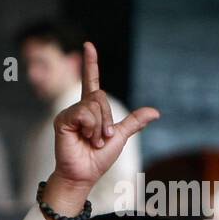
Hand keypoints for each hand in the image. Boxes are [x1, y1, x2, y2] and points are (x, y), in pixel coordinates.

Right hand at [43, 42, 158, 217]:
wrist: (85, 174)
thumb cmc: (99, 157)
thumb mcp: (121, 136)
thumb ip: (134, 122)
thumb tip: (156, 111)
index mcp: (92, 110)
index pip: (91, 82)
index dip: (91, 64)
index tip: (89, 45)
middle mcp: (79, 108)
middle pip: (100, 96)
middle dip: (108, 119)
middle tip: (103, 137)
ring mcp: (69, 112)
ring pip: (94, 105)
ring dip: (101, 126)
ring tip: (93, 140)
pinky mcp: (62, 119)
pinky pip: (84, 113)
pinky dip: (91, 127)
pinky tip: (85, 137)